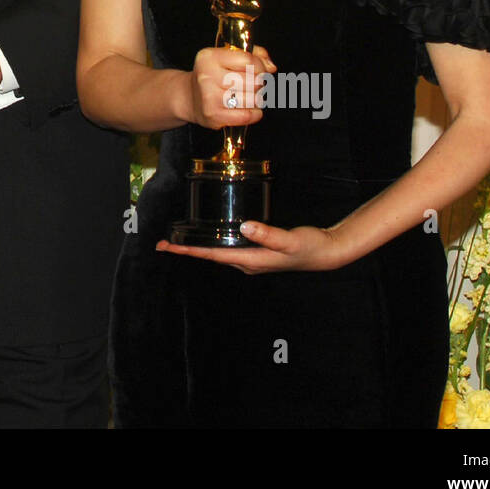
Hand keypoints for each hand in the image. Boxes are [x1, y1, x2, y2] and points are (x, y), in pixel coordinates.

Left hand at [156, 221, 345, 274]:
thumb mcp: (290, 240)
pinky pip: (228, 248)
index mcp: (251, 260)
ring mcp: (252, 258)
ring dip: (198, 246)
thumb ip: (268, 234)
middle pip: (210, 255)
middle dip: (187, 249)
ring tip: (178, 240)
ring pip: (217, 252)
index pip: (213, 255)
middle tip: (163, 243)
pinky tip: (209, 235)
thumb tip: (244, 227)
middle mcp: (248, 262)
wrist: (326, 252)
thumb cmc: (309, 247)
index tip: (170, 246)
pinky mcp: (257, 251)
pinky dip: (213, 242)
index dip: (190, 250)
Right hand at [185, 44, 275, 130]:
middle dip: (259, 84)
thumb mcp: (226, 57)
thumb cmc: (212, 75)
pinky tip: (249, 109)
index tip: (261, 70)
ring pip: (252, 99)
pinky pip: (246, 116)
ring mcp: (210, 97)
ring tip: (249, 96)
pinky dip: (254, 113)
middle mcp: (207, 76)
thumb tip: (271, 66)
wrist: (189, 97)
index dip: (261, 66)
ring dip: (256, 99)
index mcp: (210, 57)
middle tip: (254, 85)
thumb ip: (252, 55)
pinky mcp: (214, 116)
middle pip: (253, 81)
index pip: (247, 60)